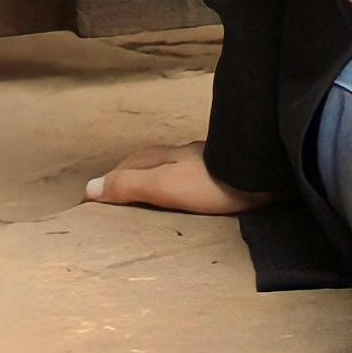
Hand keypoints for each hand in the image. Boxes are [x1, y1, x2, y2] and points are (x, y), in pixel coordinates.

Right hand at [83, 142, 274, 214]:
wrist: (261, 171)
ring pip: (166, 166)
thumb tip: (90, 188)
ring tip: (144, 196)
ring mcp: (202, 159)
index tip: (91, 199)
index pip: (127, 166)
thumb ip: (129, 186)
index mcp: (163, 156)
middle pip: (145, 162)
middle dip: (127, 175)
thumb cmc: (210, 183)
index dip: (108, 181)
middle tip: (113, 196)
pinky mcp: (222, 170)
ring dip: (150, 179)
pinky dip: (173, 184)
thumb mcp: (164, 186)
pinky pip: (187, 176)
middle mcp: (179, 153)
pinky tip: (182, 194)